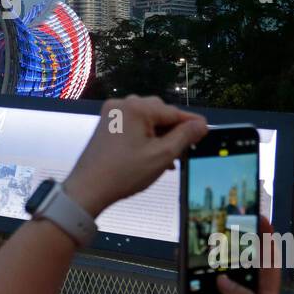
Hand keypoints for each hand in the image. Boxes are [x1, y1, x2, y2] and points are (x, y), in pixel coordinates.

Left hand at [64, 96, 207, 215]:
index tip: (206, 131)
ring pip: (146, 120)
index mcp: (137, 108)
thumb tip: (201, 124)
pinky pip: (133, 125)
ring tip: (171, 158)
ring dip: (160, 136)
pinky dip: (145, 137)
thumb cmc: (125, 172)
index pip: (173, 112)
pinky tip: (154, 156)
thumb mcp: (162, 155)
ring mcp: (111, 114)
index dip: (191, 123)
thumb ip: (184, 136)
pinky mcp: (106, 125)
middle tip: (186, 150)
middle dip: (174, 131)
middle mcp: (122, 104)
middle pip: (159, 113)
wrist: (87, 188)